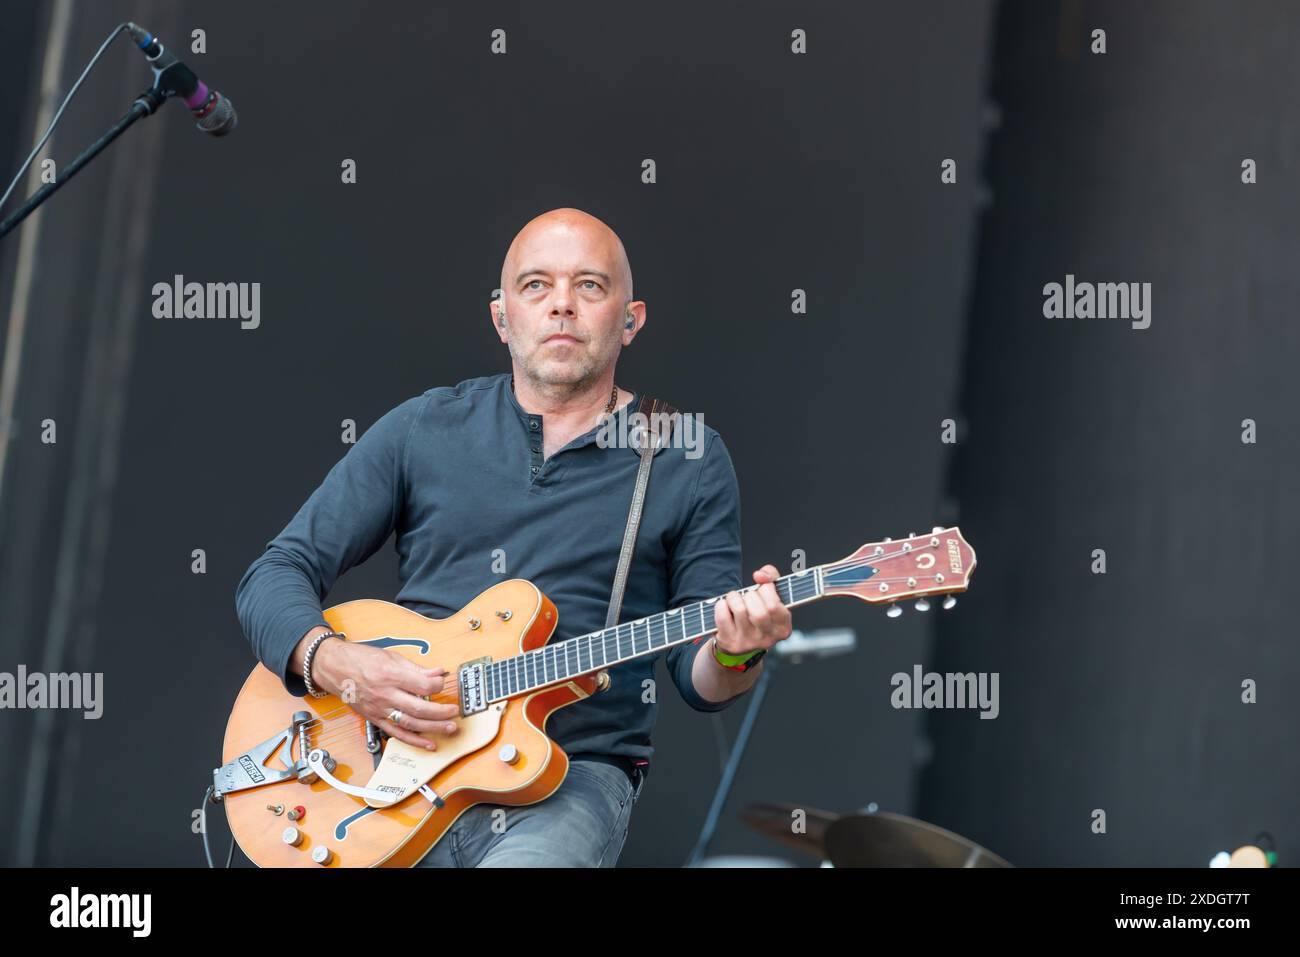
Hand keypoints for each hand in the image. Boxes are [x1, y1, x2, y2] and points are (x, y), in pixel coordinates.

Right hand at [311, 637, 459, 751]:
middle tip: (455, 712)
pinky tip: (429, 744)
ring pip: (411, 723)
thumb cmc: (362, 659)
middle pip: (419, 708)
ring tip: (449, 728)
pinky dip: (414, 740)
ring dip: (433, 728)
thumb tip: (438, 672)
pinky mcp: (375, 719)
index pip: (423, 685)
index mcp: (391, 675)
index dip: (438, 685)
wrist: (335, 668)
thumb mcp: (392, 657)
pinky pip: (397, 733)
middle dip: (441, 712)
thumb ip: (416, 668)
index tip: (443, 683)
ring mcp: (380, 709)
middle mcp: (386, 694)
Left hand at [713, 564, 792, 656]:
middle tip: (748, 596)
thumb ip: (771, 577)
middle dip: (750, 596)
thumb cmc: (757, 611)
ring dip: (734, 598)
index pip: (774, 606)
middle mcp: (767, 639)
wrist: (738, 639)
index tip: (762, 588)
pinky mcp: (730, 642)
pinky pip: (722, 617)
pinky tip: (725, 607)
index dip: (766, 590)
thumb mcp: (770, 595)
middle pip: (759, 612)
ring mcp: (747, 642)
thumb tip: (759, 575)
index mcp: (782, 628)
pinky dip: (721, 605)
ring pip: (740, 611)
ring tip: (735, 599)